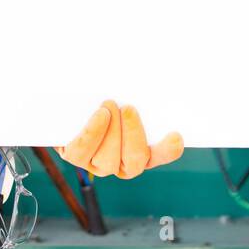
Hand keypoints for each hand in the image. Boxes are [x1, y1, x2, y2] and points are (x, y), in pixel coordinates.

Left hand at [57, 101, 183, 178]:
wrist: (73, 96)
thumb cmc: (107, 92)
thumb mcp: (126, 90)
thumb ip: (141, 93)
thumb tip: (157, 86)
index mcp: (144, 148)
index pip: (162, 154)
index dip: (169, 150)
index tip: (175, 135)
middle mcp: (123, 162)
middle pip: (134, 161)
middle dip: (133, 134)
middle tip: (129, 108)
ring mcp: (99, 162)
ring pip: (108, 160)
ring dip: (110, 132)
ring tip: (108, 104)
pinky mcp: (76, 156)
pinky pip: (81, 152)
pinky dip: (92, 133)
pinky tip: (98, 116)